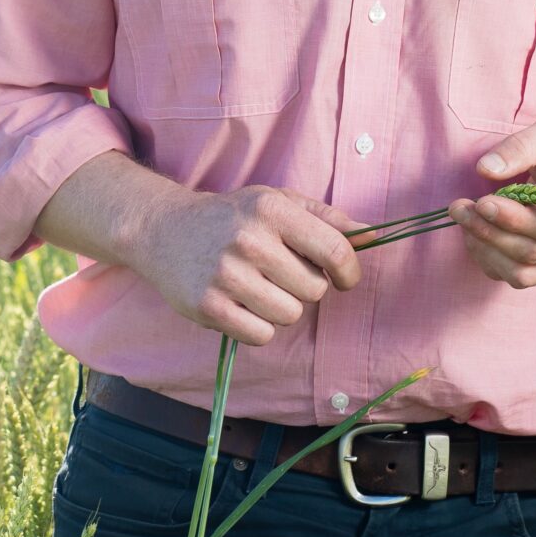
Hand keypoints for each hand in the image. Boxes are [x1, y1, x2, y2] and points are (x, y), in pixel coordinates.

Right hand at [132, 184, 363, 345]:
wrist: (164, 230)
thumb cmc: (232, 217)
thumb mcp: (277, 201)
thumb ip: (326, 218)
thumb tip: (372, 235)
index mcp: (272, 209)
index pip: (335, 250)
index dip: (349, 271)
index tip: (343, 277)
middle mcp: (250, 240)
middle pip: (314, 290)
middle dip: (306, 286)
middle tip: (280, 273)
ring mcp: (227, 274)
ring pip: (289, 315)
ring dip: (282, 307)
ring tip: (259, 287)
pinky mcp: (209, 306)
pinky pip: (261, 335)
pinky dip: (258, 326)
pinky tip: (242, 304)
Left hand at [450, 115, 535, 288]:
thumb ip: (521, 147)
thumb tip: (485, 169)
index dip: (512, 219)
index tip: (482, 201)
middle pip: (531, 252)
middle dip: (488, 231)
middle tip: (458, 207)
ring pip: (521, 273)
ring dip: (485, 250)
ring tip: (464, 219)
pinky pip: (515, 276)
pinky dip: (489, 259)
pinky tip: (474, 233)